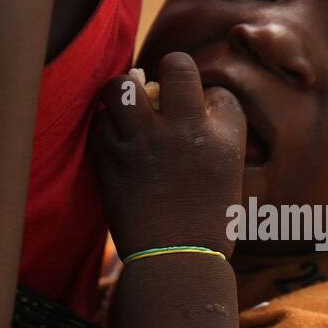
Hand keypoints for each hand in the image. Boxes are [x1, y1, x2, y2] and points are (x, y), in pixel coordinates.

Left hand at [90, 51, 246, 256]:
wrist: (176, 262)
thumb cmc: (208, 227)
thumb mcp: (228, 179)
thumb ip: (214, 141)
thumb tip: (195, 109)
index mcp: (225, 137)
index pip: (219, 92)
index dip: (208, 101)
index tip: (202, 117)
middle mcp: (186, 129)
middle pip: (177, 65)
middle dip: (171, 69)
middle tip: (163, 88)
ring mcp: (145, 140)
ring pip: (123, 86)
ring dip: (125, 92)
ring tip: (127, 105)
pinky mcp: (111, 157)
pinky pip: (99, 122)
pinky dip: (106, 127)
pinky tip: (115, 139)